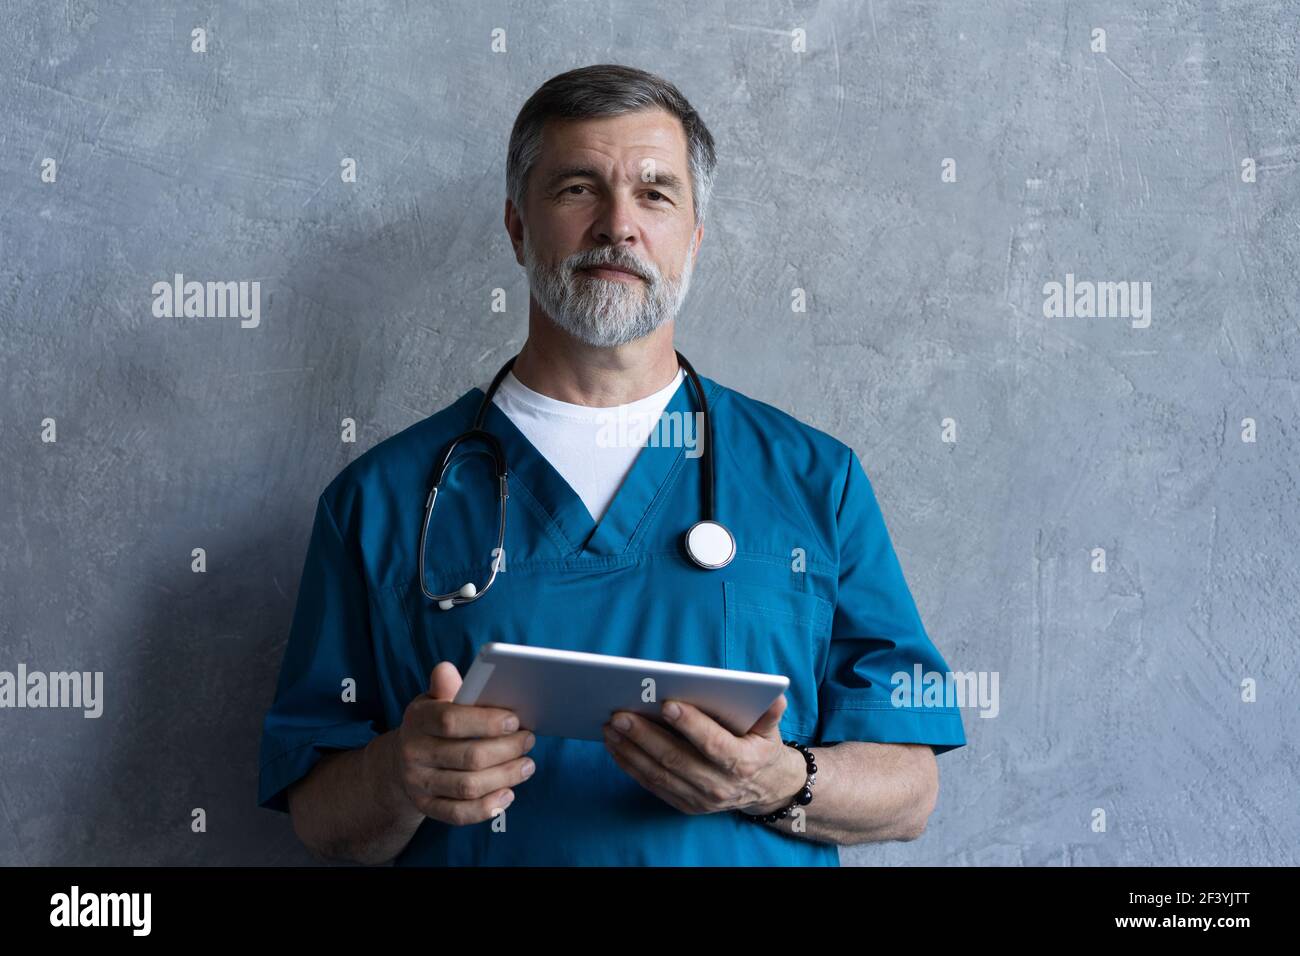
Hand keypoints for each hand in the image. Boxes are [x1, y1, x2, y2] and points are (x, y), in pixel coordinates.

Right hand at [389, 661, 535, 824]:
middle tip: (528, 740)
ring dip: (505, 776)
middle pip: (468, 756)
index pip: (450, 721)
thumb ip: (445, 686)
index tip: (514, 720)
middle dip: (506, 750)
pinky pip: (459, 814)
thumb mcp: (433, 700)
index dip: (486, 722)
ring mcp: (418, 783)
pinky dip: (487, 807)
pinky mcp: (427, 807)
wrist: (401, 761)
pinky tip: (508, 793)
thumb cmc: (431, 724)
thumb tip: (445, 669)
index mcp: (417, 720)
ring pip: (468, 786)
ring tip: (527, 765)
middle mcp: (414, 753)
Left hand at [602, 695, 807, 815]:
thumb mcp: (770, 730)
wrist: (764, 788)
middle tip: (620, 713)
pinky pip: (652, 785)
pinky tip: (615, 746)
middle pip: (676, 759)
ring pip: (658, 773)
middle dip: (645, 736)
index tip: (666, 703)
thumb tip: (775, 696)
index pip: (713, 744)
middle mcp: (719, 785)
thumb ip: (769, 713)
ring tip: (610, 726)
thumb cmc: (761, 748)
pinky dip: (630, 765)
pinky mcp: (685, 805)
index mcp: (742, 763)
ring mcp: (700, 799)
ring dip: (630, 750)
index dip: (690, 724)